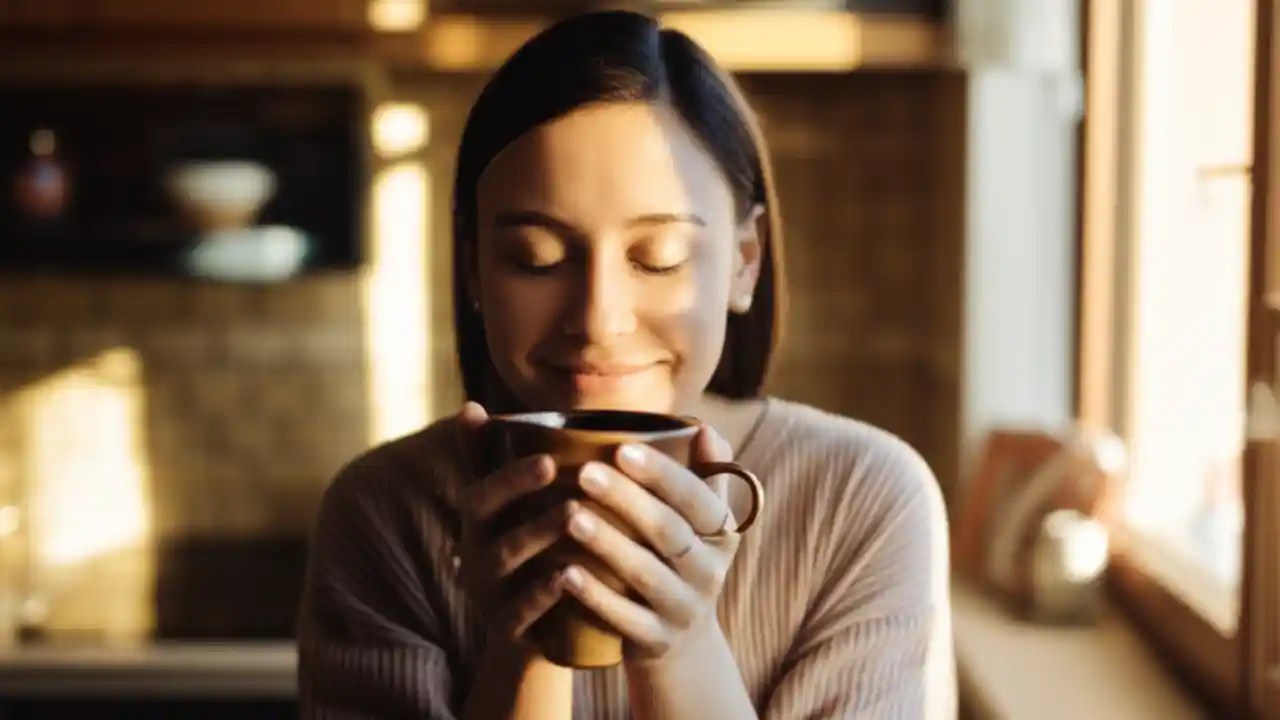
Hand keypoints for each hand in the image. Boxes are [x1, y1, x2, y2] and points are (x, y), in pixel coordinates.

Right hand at [454, 402, 571, 648]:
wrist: (533, 635)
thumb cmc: (527, 555)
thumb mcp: (509, 510)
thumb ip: (492, 462)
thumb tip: (471, 407)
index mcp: (479, 524)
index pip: (482, 493)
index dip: (511, 476)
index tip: (549, 458)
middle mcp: (476, 555)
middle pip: (490, 523)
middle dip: (523, 499)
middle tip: (563, 479)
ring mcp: (489, 594)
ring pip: (505, 563)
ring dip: (538, 537)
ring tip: (575, 517)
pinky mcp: (506, 631)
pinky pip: (517, 614)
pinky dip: (540, 596)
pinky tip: (568, 579)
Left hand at [556, 426, 741, 661]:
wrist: (680, 641)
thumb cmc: (679, 560)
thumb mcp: (701, 523)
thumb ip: (704, 475)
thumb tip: (703, 427)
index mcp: (721, 533)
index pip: (698, 498)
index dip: (663, 474)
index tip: (621, 449)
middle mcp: (709, 571)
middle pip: (669, 532)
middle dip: (627, 500)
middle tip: (583, 472)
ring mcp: (684, 609)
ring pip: (646, 574)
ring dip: (608, 544)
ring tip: (569, 516)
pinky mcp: (657, 641)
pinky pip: (626, 619)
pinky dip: (595, 597)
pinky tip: (563, 574)